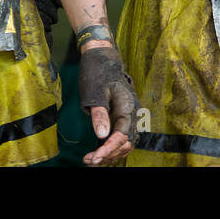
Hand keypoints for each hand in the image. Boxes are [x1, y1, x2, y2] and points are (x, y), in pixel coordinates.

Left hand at [77, 43, 137, 165]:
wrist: (102, 57)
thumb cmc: (97, 72)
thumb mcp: (95, 92)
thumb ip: (100, 114)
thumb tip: (103, 136)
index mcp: (126, 106)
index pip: (121, 135)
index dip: (108, 149)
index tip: (94, 158)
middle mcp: (131, 113)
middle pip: (125, 143)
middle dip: (108, 155)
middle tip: (88, 161)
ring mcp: (127, 115)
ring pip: (124, 143)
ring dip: (109, 154)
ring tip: (90, 160)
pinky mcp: (121, 117)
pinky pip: (120, 137)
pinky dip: (110, 148)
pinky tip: (98, 152)